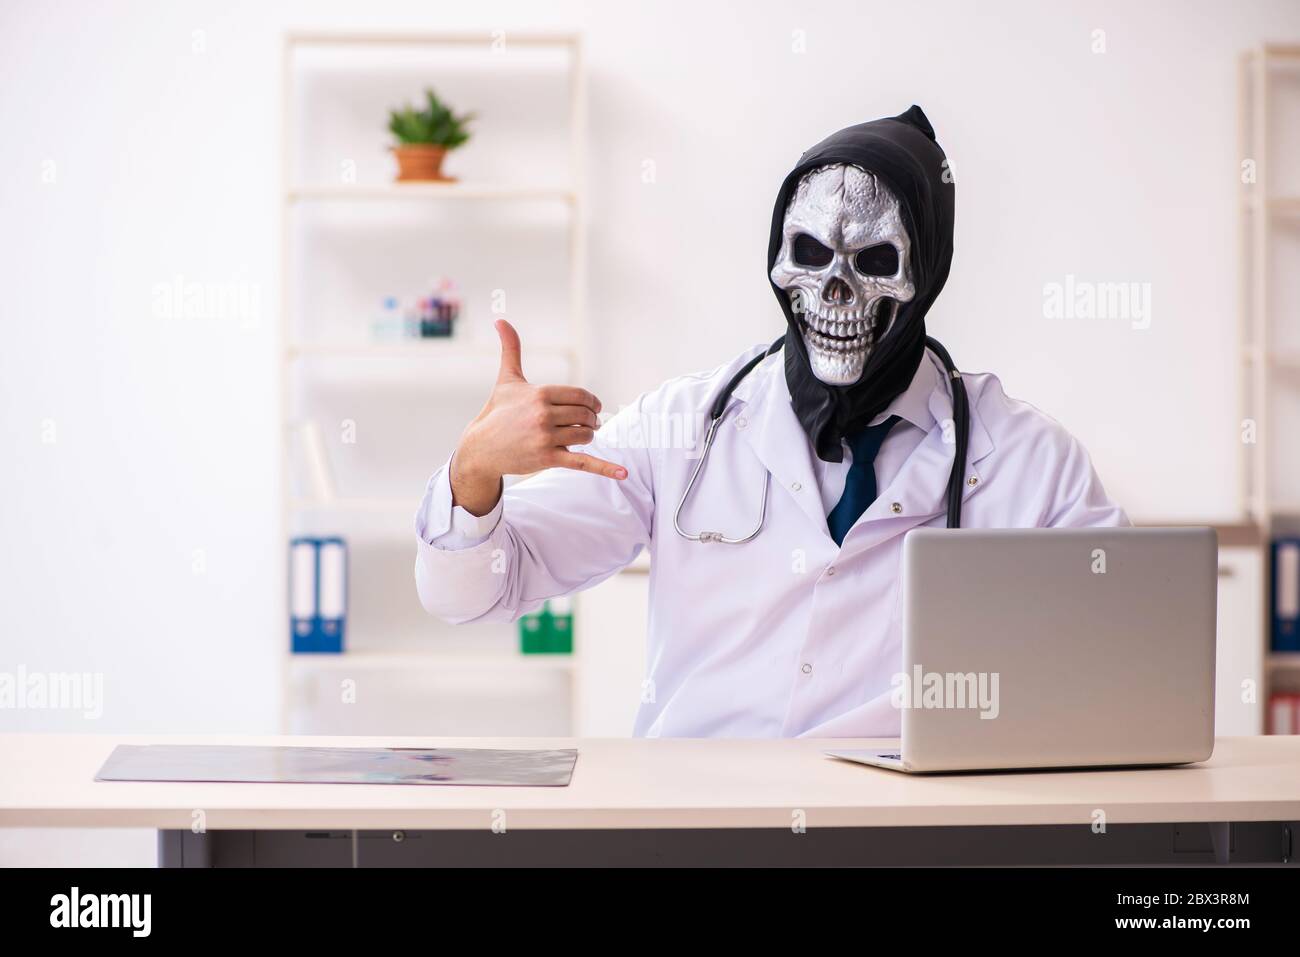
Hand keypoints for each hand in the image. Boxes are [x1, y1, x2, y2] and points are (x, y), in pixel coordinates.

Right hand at [450, 320, 626, 515]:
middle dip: (590, 419)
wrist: (480, 448)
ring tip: (581, 435)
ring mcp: (546, 438)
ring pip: (586, 435)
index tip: (594, 408)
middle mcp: (544, 415)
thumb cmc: (496, 412)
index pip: (581, 395)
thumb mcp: (507, 380)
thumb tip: (500, 319)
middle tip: (588, 422)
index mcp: (540, 394)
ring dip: (588, 435)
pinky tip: (624, 474)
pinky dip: (605, 468)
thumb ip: (510, 349)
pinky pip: (583, 463)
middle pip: (586, 415)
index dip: (591, 402)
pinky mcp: (547, 459)